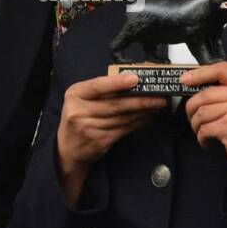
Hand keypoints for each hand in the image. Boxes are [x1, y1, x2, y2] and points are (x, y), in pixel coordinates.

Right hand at [56, 72, 167, 205]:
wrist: (68, 149)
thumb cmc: (79, 117)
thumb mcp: (81, 99)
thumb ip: (101, 90)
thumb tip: (132, 80)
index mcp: (75, 94)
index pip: (98, 87)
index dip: (117, 83)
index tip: (136, 79)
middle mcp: (79, 111)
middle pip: (115, 104)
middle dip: (140, 100)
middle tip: (158, 95)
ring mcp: (89, 128)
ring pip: (123, 117)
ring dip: (143, 111)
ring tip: (157, 104)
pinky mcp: (100, 141)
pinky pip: (124, 129)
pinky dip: (139, 122)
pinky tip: (148, 116)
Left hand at [181, 55, 226, 180]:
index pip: (223, 69)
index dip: (200, 73)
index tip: (186, 80)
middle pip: (206, 94)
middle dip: (192, 107)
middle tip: (192, 116)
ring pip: (202, 112)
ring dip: (196, 124)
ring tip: (202, 131)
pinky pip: (205, 128)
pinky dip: (201, 137)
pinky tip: (206, 141)